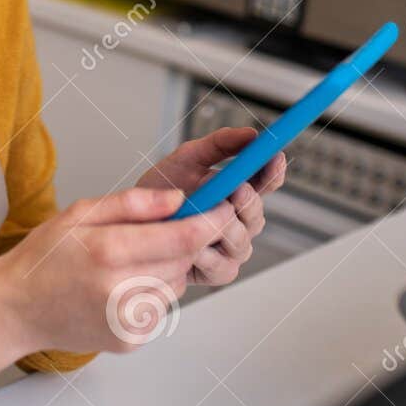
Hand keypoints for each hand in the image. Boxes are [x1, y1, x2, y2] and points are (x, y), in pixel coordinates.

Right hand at [0, 184, 241, 359]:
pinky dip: (151, 293)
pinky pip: (161, 308)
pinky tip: (119, 288)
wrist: (16, 309)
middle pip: (184, 260)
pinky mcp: (130, 340)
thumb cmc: (44, 257)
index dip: (212, 221)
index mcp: (107, 251)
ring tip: (126, 263)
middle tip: (155, 233)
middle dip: (183, 242)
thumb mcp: (80, 213)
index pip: (183, 237)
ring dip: (165, 269)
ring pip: (175, 284)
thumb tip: (179, 199)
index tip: (224, 208)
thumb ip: (132, 203)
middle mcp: (119, 290)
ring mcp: (126, 321)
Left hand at [135, 125, 286, 287]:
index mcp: (238, 192)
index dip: (273, 170)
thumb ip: (220, 144)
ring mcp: (230, 248)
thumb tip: (249, 134)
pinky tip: (195, 247)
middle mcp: (239, 221)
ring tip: (208, 215)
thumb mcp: (187, 158)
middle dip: (249, 201)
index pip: (266, 182)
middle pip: (257, 214)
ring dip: (226, 228)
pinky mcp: (216, 271)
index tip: (274, 155)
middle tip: (237, 188)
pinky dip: (209, 256)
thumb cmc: (162, 189)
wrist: (132, 221)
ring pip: (242, 241)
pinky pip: (222, 267)